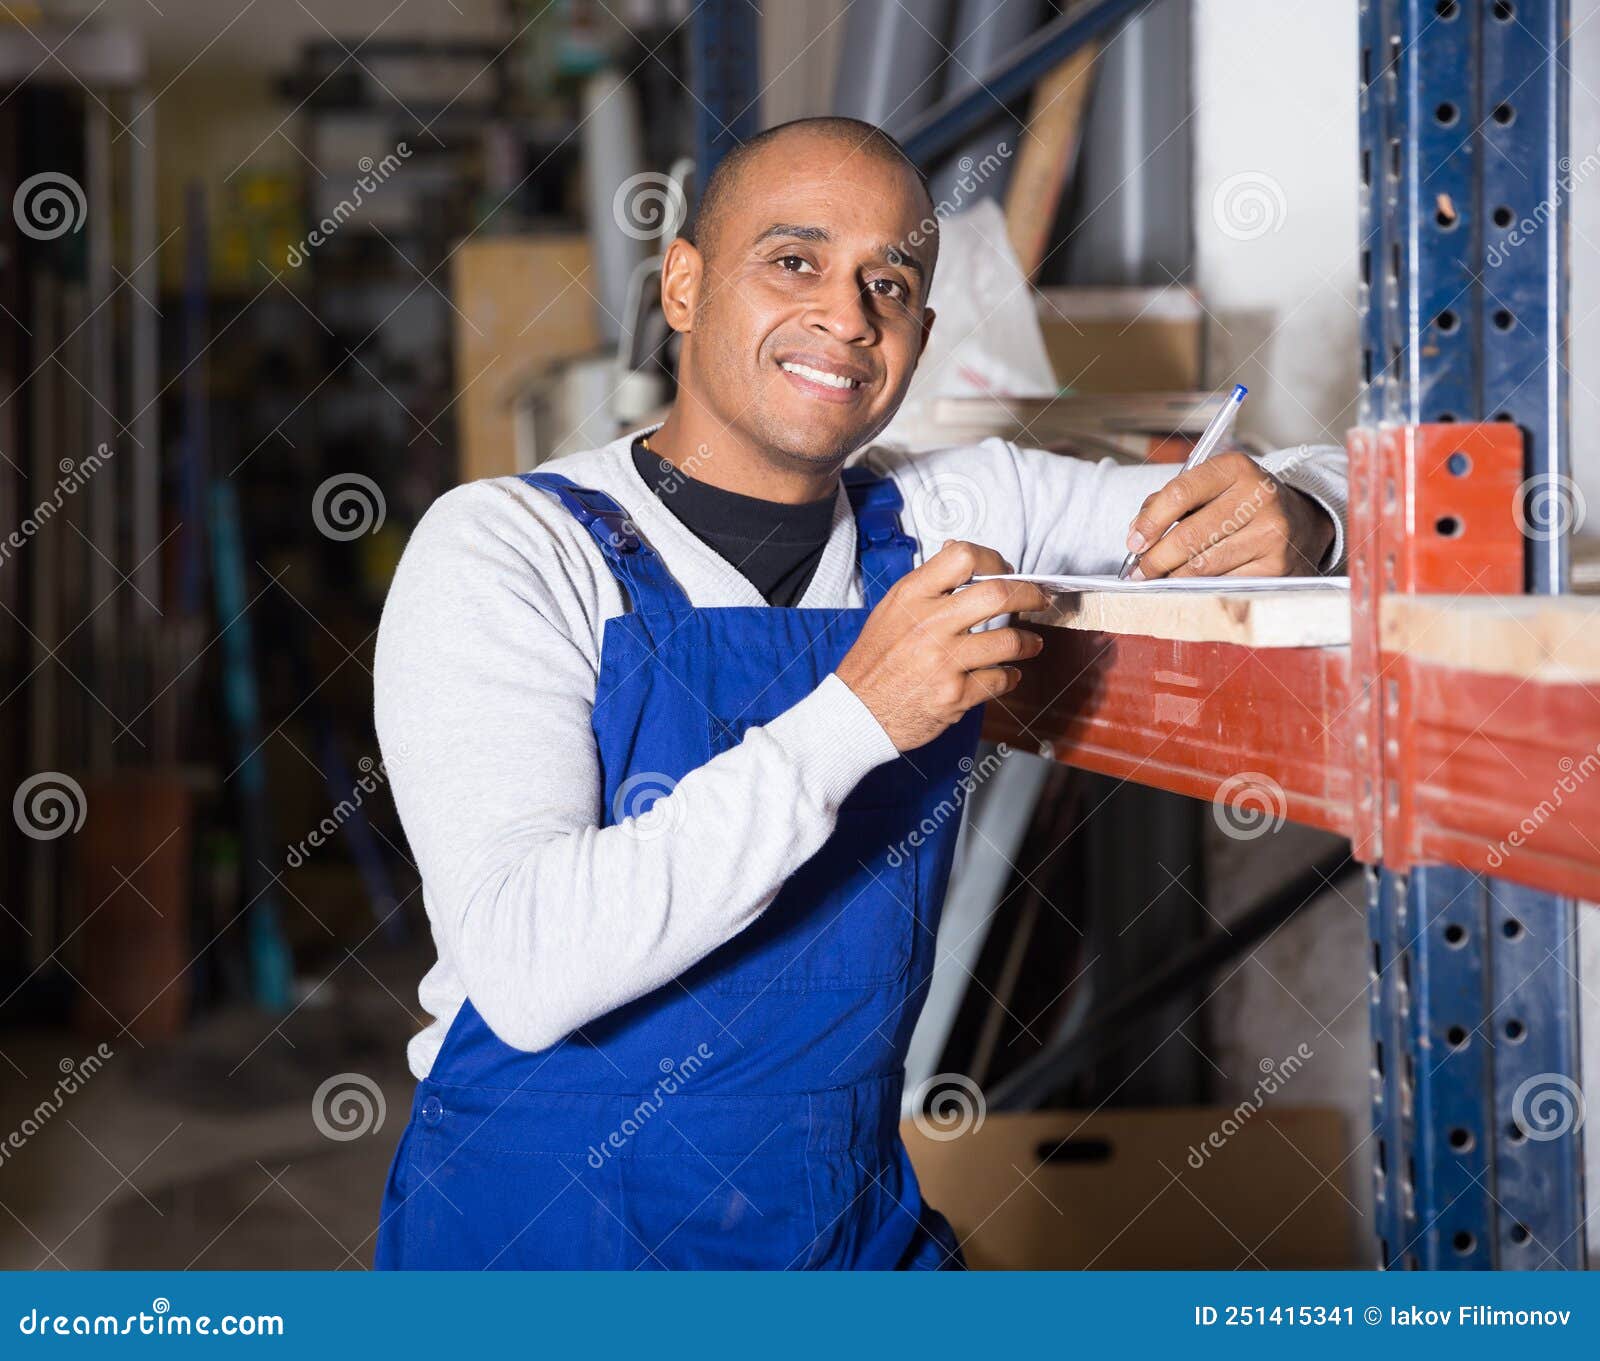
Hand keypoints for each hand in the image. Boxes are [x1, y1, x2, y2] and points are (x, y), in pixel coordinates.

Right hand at [835, 542, 1050, 751]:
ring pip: (1009, 641)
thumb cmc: (875, 661)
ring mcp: (943, 661)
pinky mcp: (954, 695)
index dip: (994, 560)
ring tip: (1030, 643)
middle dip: (1030, 595)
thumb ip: (927, 585)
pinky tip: (1008, 674)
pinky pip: (1000, 680)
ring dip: (1029, 642)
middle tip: (1038, 600)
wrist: (857, 712)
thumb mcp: (890, 610)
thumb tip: (959, 553)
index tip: (1005, 571)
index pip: (963, 557)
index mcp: (911, 596)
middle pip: (998, 594)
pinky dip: (1011, 676)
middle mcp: (928, 625)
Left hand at [1125, 452, 1333, 577]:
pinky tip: (1190, 586)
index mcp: (1236, 468)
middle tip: (1139, 571)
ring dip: (1172, 578)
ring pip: (1202, 566)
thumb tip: (1137, 532)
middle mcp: (1258, 497)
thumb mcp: (1211, 488)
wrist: (1300, 522)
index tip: (1133, 542)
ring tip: (1159, 579)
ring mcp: (1271, 533)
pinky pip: (1222, 584)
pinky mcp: (1277, 566)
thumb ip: (1169, 502)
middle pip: (1188, 536)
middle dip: (1155, 559)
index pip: (1180, 493)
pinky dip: (1199, 589)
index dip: (1150, 521)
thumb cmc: (1241, 505)